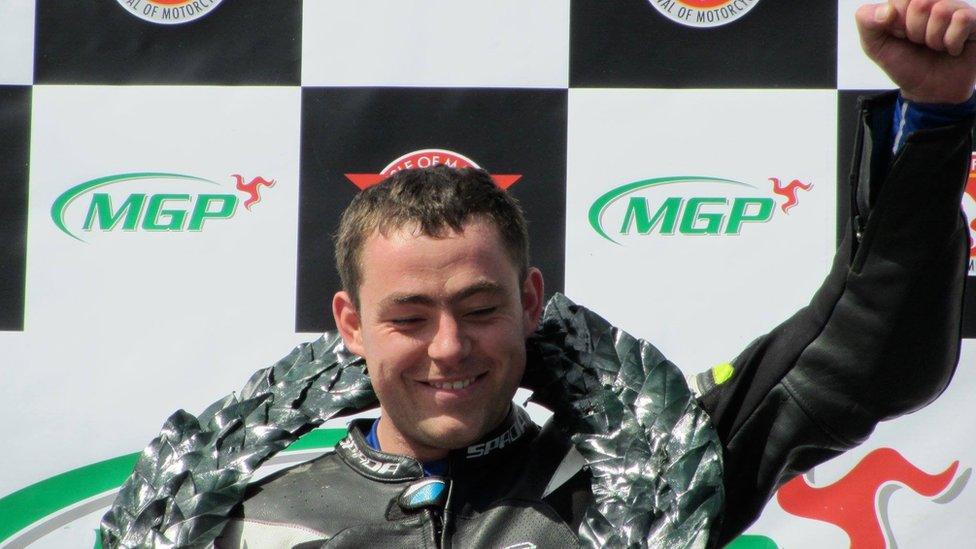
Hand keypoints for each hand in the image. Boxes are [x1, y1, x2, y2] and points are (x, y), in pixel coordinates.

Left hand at [856, 0, 975, 102]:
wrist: (929, 91)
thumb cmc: (904, 64)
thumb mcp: (875, 46)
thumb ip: (867, 23)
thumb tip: (886, 11)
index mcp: (907, 2)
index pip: (900, 1)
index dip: (897, 25)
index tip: (900, 37)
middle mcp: (932, 0)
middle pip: (920, 3)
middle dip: (915, 32)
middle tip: (919, 42)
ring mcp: (954, 8)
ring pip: (941, 10)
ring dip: (933, 38)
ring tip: (935, 46)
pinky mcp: (974, 20)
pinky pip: (962, 19)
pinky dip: (952, 41)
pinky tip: (952, 48)